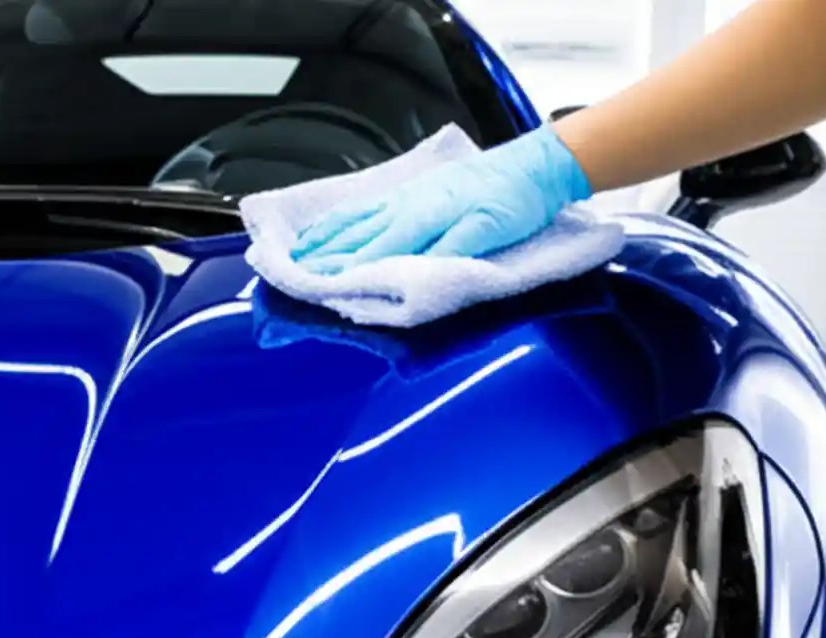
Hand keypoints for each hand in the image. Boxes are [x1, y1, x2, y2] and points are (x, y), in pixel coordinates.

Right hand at [291, 124, 591, 273]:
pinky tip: (330, 225)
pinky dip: (340, 219)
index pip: (373, 251)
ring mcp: (406, 196)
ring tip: (297, 252)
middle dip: (320, 256)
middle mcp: (407, 205)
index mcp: (424, 218)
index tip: (314, 285)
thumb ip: (450, 252)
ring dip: (323, 237)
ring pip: (355, 220)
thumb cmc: (516, 202)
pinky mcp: (411, 192)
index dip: (342, 270)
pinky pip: (365, 207)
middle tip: (290, 274)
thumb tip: (413, 273)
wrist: (535, 164)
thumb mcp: (490, 232)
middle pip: (354, 236)